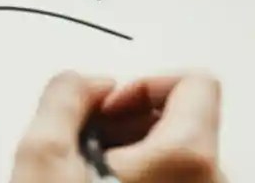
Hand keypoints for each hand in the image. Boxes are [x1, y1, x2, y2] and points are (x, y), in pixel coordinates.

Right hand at [11, 72, 223, 182]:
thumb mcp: (42, 154)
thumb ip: (65, 96)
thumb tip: (88, 84)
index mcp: (187, 157)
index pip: (196, 82)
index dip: (143, 84)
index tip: (109, 105)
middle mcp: (212, 181)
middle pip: (185, 117)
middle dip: (130, 119)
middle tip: (89, 140)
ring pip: (178, 151)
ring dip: (133, 150)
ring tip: (90, 171)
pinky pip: (177, 179)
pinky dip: (142, 175)